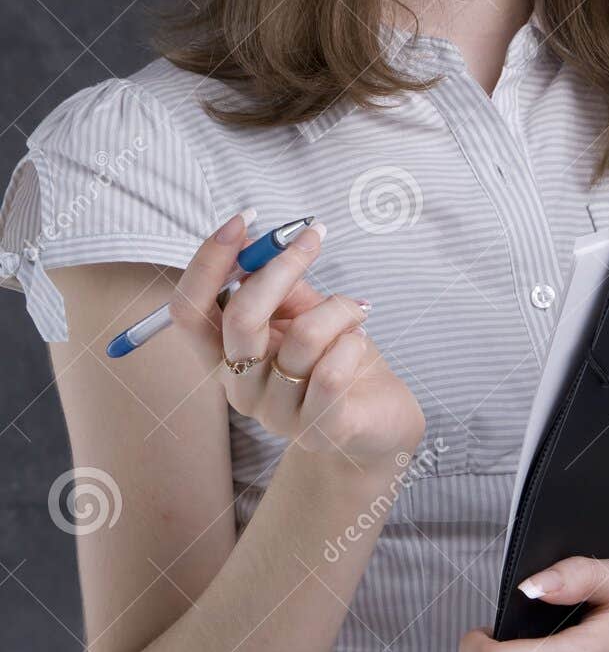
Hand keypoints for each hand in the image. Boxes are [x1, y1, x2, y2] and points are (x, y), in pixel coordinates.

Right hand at [168, 209, 425, 468]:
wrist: (377, 414)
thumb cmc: (333, 354)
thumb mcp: (299, 309)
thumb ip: (273, 278)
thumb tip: (251, 234)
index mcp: (224, 355)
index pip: (188, 310)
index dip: (208, 260)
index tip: (244, 219)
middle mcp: (240, 388)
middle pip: (240, 317)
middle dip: (281, 266)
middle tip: (314, 237)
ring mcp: (277, 415)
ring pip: (304, 337)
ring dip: (339, 308)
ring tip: (355, 311)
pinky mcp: (319, 432)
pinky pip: (332, 372)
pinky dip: (353, 342)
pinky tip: (359, 343)